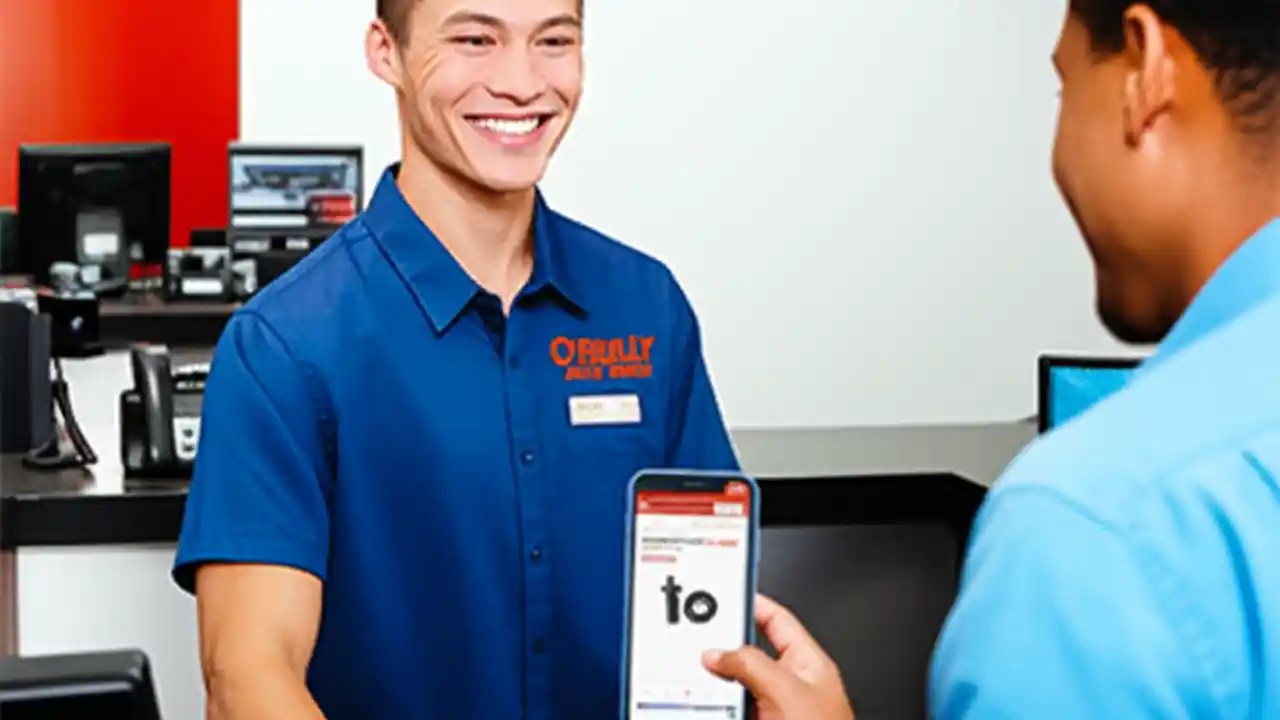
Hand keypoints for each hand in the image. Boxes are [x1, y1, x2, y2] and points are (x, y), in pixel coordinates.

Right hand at [702, 594, 853, 719]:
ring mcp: (775, 711)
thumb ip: (751, 664)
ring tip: (698, 680)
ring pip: (735, 688)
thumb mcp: (786, 691)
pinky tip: (702, 705)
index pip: (777, 620)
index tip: (723, 596)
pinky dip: (715, 707)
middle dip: (724, 650)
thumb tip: (718, 653)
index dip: (751, 603)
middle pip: (748, 655)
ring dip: (716, 685)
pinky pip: (732, 710)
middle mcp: (792, 685)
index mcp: (808, 664)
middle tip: (699, 644)